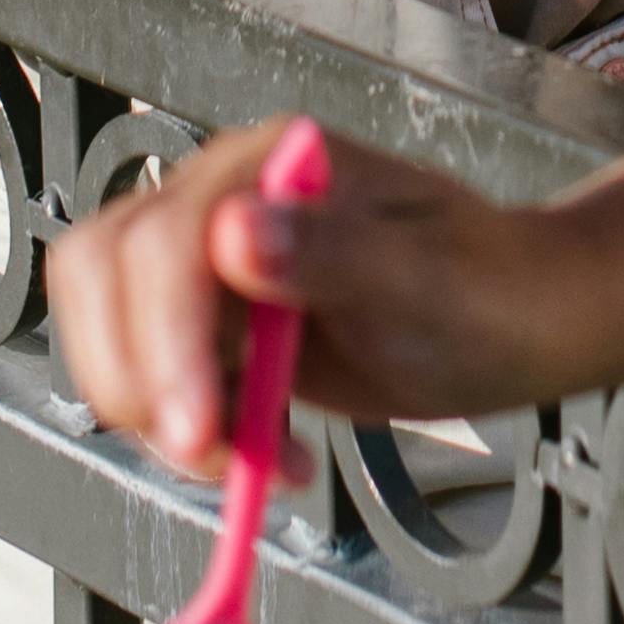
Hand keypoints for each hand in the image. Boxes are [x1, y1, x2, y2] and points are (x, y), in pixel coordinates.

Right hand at [48, 120, 575, 477]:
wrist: (518, 317)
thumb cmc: (487, 286)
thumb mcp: (424, 278)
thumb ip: (333, 252)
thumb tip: (235, 232)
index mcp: (271, 165)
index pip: (163, 236)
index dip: (164, 336)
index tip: (196, 428)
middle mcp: (223, 199)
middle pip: (105, 272)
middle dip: (137, 375)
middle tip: (209, 456)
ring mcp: (209, 259)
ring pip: (113, 328)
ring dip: (160, 411)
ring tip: (257, 458)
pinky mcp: (212, 321)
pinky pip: (153, 372)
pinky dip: (191, 428)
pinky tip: (267, 452)